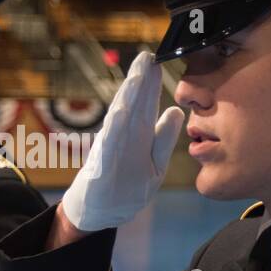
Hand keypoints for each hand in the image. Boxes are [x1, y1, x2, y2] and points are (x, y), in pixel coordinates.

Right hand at [60, 51, 184, 231]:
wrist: (94, 213)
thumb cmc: (121, 184)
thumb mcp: (151, 163)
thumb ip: (163, 139)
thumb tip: (176, 111)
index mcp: (133, 137)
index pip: (143, 106)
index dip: (149, 85)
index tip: (155, 61)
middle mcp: (119, 141)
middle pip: (132, 107)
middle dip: (140, 83)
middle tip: (147, 56)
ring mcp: (109, 154)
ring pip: (121, 122)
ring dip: (128, 99)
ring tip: (137, 77)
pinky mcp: (102, 170)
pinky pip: (110, 147)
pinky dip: (116, 130)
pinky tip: (122, 111)